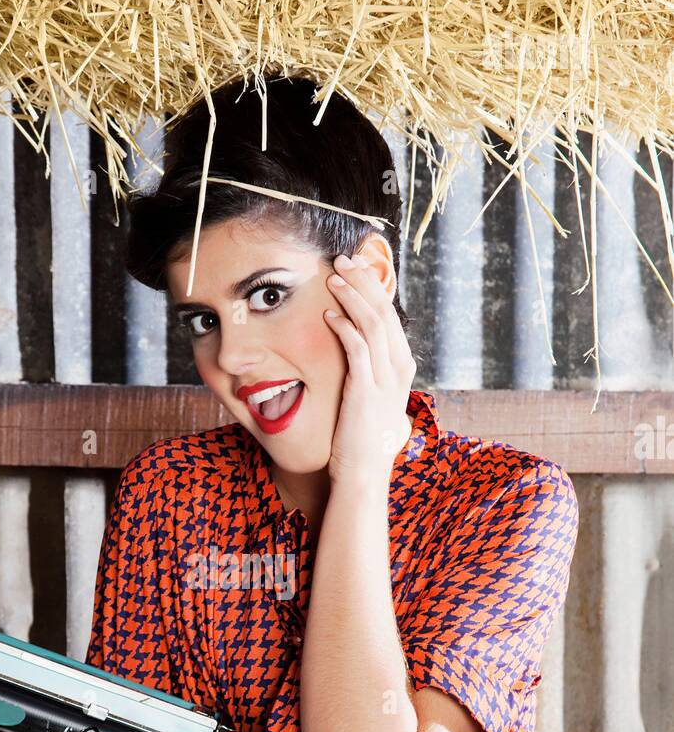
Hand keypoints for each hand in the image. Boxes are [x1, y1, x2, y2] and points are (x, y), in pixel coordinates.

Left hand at [323, 253, 416, 487]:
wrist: (364, 471)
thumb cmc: (362, 437)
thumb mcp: (372, 397)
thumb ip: (369, 371)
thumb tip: (355, 349)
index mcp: (402, 366)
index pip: (390, 315)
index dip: (372, 287)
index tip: (354, 268)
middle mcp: (399, 367)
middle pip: (384, 311)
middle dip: (362, 281)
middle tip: (342, 260)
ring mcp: (385, 378)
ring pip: (372, 323)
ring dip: (351, 296)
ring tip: (332, 278)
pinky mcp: (366, 389)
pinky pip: (357, 347)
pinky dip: (343, 326)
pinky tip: (328, 315)